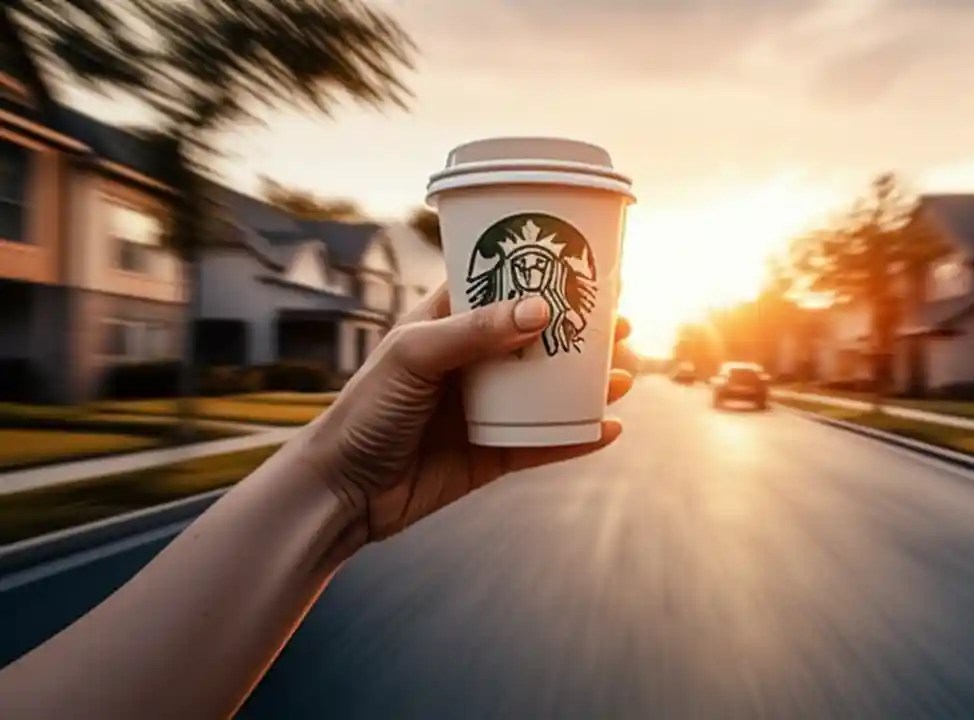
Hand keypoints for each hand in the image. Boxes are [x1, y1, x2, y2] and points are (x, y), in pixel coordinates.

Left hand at [298, 289, 635, 545]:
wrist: (342, 491)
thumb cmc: (365, 410)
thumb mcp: (414, 357)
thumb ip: (474, 332)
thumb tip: (540, 311)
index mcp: (447, 324)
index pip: (501, 285)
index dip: (542, 272)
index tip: (585, 262)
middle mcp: (472, 362)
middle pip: (539, 338)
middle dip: (582, 331)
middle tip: (622, 323)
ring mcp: (487, 408)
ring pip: (551, 390)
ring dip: (589, 383)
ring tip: (624, 374)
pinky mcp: (493, 453)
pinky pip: (546, 441)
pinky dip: (579, 436)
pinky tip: (608, 428)